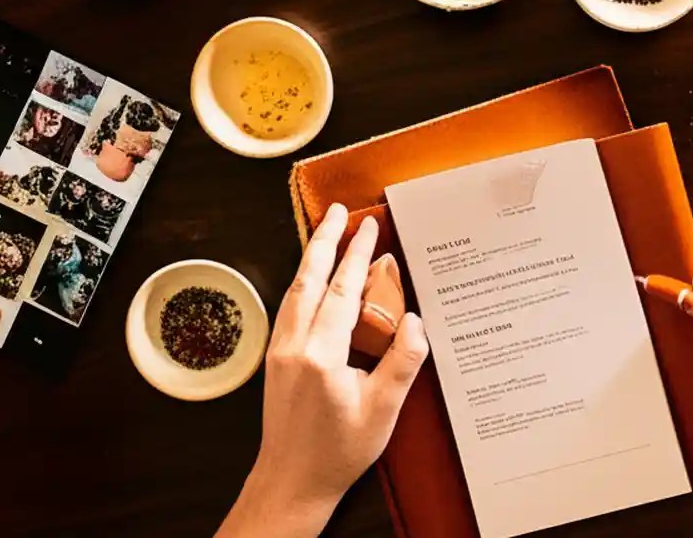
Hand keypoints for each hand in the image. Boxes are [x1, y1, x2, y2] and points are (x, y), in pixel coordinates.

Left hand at [219, 205, 428, 536]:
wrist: (291, 481)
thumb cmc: (338, 451)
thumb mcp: (383, 410)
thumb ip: (402, 362)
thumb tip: (416, 322)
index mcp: (320, 355)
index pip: (342, 291)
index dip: (357, 255)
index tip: (369, 226)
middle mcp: (294, 346)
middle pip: (308, 279)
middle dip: (324, 241)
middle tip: (338, 210)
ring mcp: (280, 352)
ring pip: (294, 291)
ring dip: (310, 258)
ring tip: (325, 233)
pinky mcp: (276, 360)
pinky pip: (289, 308)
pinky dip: (303, 284)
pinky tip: (312, 279)